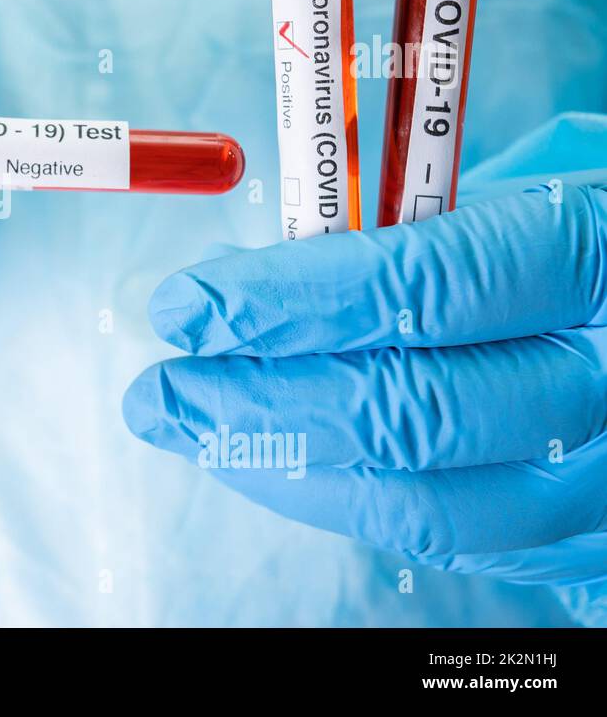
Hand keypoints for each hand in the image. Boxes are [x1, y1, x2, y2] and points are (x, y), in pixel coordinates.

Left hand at [123, 175, 606, 588]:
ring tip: (191, 430)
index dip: (284, 302)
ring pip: (422, 505)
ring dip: (280, 467)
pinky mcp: (588, 542)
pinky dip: (340, 495)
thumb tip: (240, 274)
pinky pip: (447, 538)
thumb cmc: (586, 234)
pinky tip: (272, 459)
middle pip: (412, 414)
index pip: (422, 289)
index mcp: (598, 256)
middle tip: (161, 390)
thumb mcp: (524, 181)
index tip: (185, 304)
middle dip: (259, 404)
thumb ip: (399, 225)